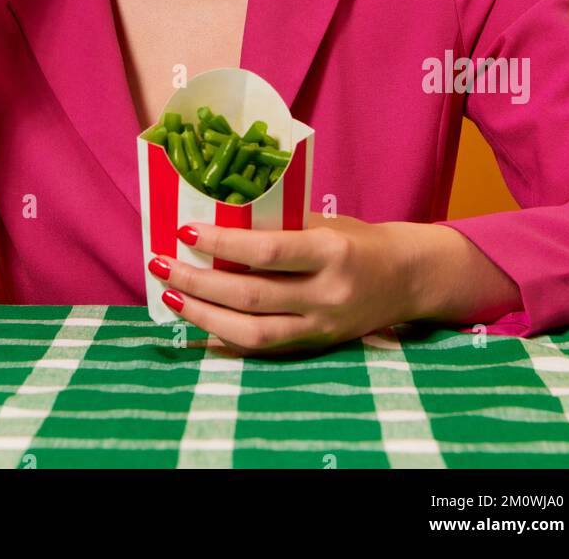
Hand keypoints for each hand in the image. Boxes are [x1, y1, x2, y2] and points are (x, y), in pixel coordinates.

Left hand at [148, 212, 417, 356]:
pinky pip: (263, 348)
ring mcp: (320, 326)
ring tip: (171, 297)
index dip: (221, 245)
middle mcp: (325, 293)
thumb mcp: (323, 222)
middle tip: (161, 265)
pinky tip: (198, 325)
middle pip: (250, 296)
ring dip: (203, 316)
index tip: (185, 232)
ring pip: (251, 332)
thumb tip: (217, 220)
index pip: (265, 251)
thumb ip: (278, 225)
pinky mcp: (314, 346)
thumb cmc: (357, 239)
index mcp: (330, 251)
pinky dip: (226, 338)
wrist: (406, 278)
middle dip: (198, 283)